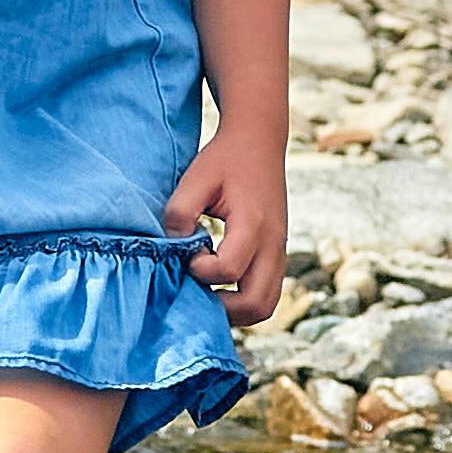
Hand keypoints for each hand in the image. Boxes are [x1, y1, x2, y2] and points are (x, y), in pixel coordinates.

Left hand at [165, 127, 287, 329]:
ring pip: (265, 306)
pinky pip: (267, 294)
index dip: (200, 269)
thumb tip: (172, 249)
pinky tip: (219, 284)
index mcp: (253, 224)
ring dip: (235, 310)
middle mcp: (273, 244)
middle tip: (196, 288)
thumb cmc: (224, 160)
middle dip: (221, 307)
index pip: (229, 269)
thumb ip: (180, 213)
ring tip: (207, 292)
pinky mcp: (277, 255)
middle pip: (256, 304)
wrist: (259, 142)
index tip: (188, 252)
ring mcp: (279, 252)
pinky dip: (243, 300)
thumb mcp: (196, 178)